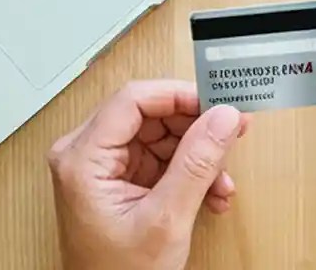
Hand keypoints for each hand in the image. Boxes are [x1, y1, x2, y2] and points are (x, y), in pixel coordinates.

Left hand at [48, 81, 249, 269]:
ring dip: (197, 154)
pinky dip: (189, 172)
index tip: (218, 102)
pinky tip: (211, 193)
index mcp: (83, 158)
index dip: (179, 95)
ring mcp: (102, 168)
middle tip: (233, 132)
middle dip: (195, 127)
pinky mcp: (119, 181)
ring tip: (222, 181)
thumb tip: (224, 117)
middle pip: (149, 115)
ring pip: (160, 136)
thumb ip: (197, 164)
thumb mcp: (166, 220)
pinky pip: (160, 159)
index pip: (133, 100)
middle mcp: (86, 155)